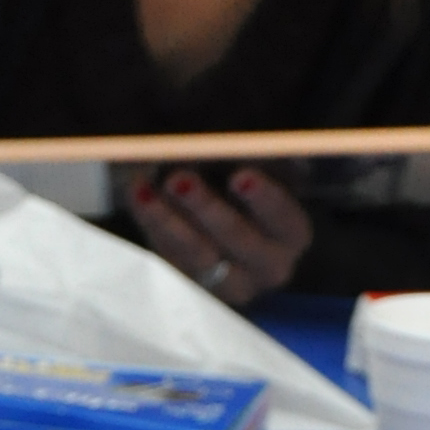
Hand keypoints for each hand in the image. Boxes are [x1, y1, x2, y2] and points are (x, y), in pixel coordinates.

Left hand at [127, 164, 312, 312]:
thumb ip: (248, 160)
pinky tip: (138, 195)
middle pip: (239, 241)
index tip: (240, 176)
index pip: (285, 220)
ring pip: (199, 257)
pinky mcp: (195, 287)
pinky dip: (152, 225)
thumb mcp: (257, 171)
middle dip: (207, 208)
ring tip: (146, 189)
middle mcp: (268, 266)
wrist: (225, 221)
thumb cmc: (247, 188)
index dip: (264, 200)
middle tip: (180, 180)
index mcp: (292, 234)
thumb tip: (218, 142)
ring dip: (170, 221)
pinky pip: (171, 260)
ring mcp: (231, 284)